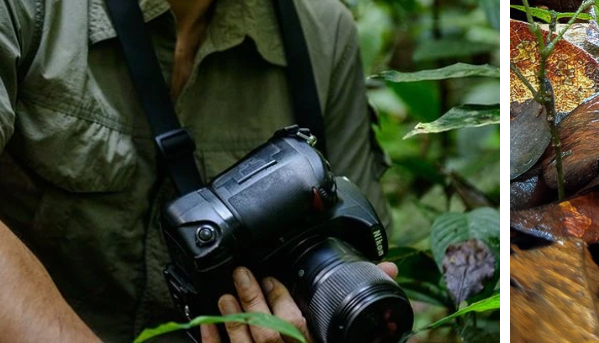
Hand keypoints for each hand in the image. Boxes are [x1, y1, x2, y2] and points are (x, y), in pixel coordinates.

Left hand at [201, 263, 398, 342]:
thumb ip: (369, 313)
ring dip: (232, 318)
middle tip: (242, 274)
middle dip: (252, 299)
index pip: (295, 322)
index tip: (272, 277)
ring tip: (225, 295)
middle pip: (265, 330)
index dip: (280, 296)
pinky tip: (208, 326)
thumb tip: (390, 269)